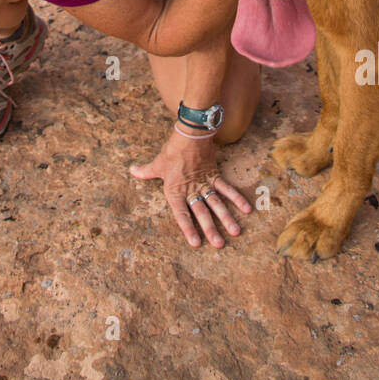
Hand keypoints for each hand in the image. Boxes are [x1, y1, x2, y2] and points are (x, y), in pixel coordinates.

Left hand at [130, 128, 251, 248]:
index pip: (182, 214)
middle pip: (202, 213)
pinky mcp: (215, 175)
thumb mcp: (157, 164)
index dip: (188, 229)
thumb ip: (145, 172)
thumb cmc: (172, 151)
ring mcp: (204, 184)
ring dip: (226, 218)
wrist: (189, 135)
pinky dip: (236, 198)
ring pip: (216, 204)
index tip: (196, 244)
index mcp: (175, 191)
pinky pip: (226, 189)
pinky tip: (246, 209)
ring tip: (235, 232)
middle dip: (211, 230)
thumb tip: (132, 171)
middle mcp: (191, 190)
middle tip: (219, 244)